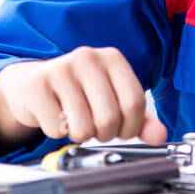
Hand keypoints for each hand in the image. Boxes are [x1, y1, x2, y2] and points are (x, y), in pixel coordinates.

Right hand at [0, 45, 166, 144]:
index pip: (134, 103)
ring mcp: (60, 68)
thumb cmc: (80, 94)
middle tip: (95, 127)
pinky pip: (56, 129)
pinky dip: (58, 133)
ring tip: (75, 121)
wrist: (35, 85)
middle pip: (110, 117)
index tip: (122, 130)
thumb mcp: (113, 100)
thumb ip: (140, 119)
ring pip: (83, 127)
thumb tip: (159, 136)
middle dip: (105, 134)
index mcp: (112, 58)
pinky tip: (55, 116)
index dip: (131, 127)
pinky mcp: (36, 85)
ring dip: (81, 135)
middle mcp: (88, 57)